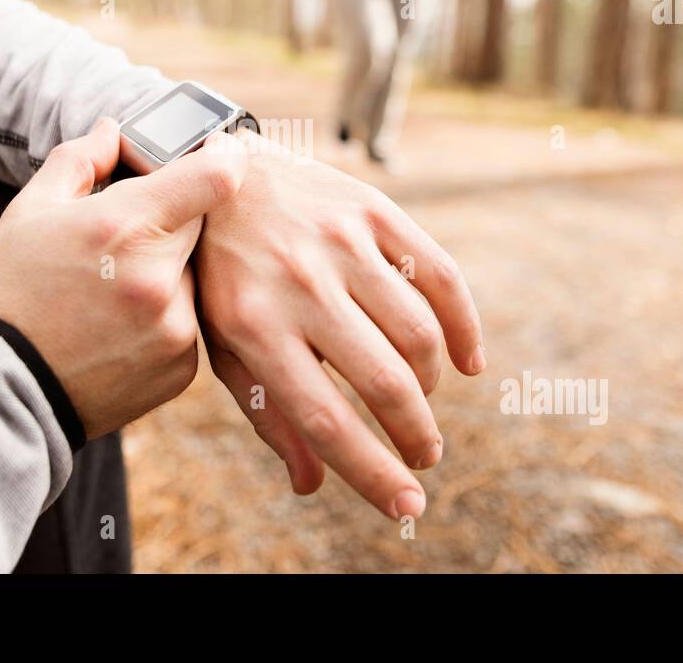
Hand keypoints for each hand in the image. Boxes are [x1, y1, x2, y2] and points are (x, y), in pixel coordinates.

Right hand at [0, 117, 247, 438]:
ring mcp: (175, 328)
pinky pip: (189, 321)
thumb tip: (115, 131)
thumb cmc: (6, 293)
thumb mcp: (28, 212)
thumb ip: (80, 160)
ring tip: (109, 292)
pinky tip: (116, 328)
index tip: (212, 154)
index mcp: (124, 226)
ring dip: (167, 272)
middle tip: (123, 237)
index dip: (221, 158)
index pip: (216, 177)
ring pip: (195, 275)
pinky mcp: (181, 368)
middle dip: (172, 221)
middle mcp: (160, 278)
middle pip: (203, 224)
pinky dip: (164, 317)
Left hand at [194, 132, 483, 518]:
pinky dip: (463, 325)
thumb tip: (311, 484)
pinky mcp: (371, 211)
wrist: (217, 172)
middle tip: (424, 456)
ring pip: (417, 334)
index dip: (373, 473)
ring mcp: (339, 243)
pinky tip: (466, 360)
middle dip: (416, 436)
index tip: (408, 509)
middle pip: (383, 382)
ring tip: (421, 403)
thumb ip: (267, 411)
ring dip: (430, 386)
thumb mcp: (223, 343)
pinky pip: (440, 275)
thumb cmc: (219, 276)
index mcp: (254, 327)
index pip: (325, 419)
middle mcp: (299, 284)